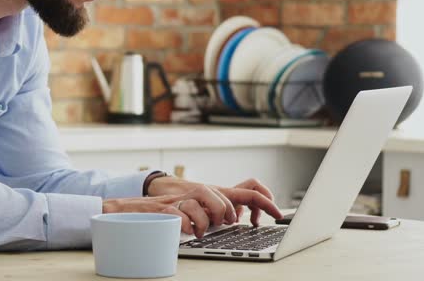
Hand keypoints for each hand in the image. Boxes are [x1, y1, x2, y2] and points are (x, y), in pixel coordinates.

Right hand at [102, 184, 237, 238]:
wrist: (123, 211)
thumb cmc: (150, 215)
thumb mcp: (175, 210)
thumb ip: (192, 213)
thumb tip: (213, 224)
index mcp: (186, 194)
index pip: (213, 191)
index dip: (227, 205)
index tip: (230, 218)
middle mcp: (179, 195)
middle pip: (206, 191)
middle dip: (218, 209)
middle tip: (217, 223)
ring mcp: (169, 202)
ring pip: (194, 203)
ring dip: (201, 221)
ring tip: (198, 232)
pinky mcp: (159, 211)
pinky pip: (177, 215)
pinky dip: (186, 225)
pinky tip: (185, 232)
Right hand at [147, 176, 282, 226]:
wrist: (145, 206)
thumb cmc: (177, 209)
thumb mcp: (203, 207)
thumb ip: (220, 208)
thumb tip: (240, 215)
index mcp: (214, 193)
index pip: (249, 192)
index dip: (266, 202)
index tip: (278, 213)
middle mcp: (203, 192)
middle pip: (228, 203)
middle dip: (226, 217)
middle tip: (219, 223)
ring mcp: (186, 199)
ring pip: (209, 209)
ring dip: (205, 223)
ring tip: (198, 229)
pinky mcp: (171, 209)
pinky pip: (186, 219)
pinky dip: (188, 228)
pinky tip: (185, 230)